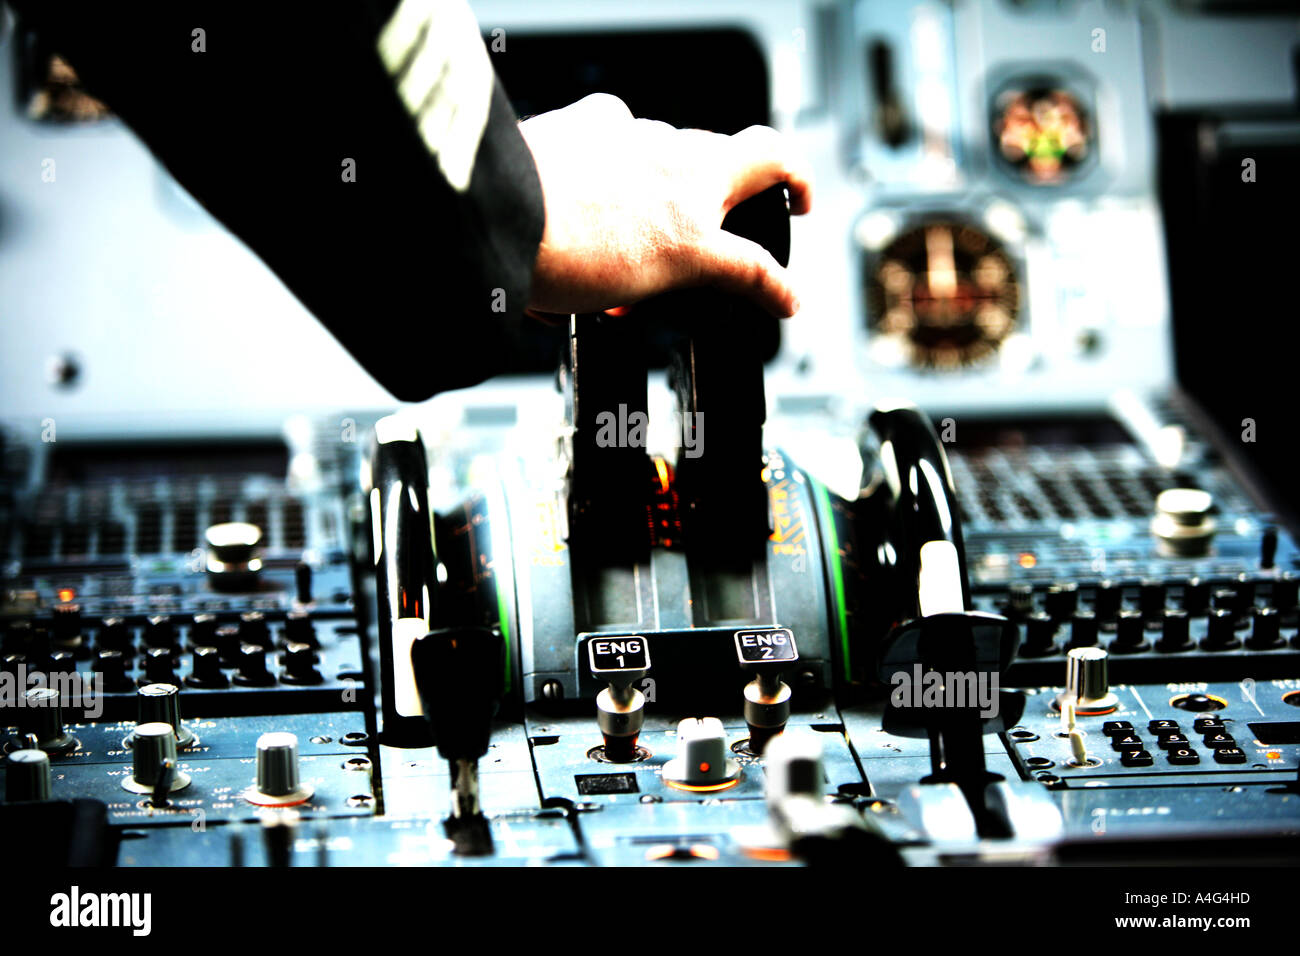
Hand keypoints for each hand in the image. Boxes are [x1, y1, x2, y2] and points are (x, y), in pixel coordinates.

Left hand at [520, 93, 812, 318]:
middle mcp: (658, 141)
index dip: (796, 180)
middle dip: (698, 229)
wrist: (494, 216)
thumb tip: (791, 296)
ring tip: (611, 285)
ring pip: (642, 184)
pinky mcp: (557, 146)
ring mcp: (605, 139)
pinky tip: (568, 265)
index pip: (772, 156)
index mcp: (700, 168)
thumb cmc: (584, 240)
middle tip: (680, 275)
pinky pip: (588, 185)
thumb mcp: (685, 265)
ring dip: (641, 230)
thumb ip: (745, 275)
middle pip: (702, 177)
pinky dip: (591, 222)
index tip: (799, 206)